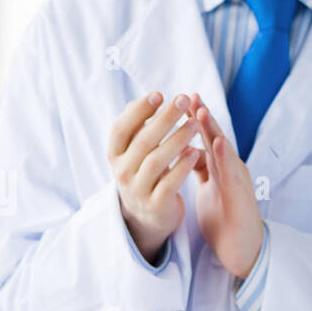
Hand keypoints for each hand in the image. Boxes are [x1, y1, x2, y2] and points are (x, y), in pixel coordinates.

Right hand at [108, 92, 198, 262]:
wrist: (148, 216)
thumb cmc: (145, 171)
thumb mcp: (136, 150)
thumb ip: (139, 126)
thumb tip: (146, 98)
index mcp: (115, 155)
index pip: (121, 129)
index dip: (138, 111)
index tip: (159, 94)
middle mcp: (122, 172)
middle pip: (143, 142)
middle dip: (164, 118)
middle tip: (184, 99)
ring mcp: (138, 190)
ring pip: (156, 161)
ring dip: (177, 140)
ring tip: (195, 124)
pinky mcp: (156, 205)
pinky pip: (169, 184)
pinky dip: (182, 167)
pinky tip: (195, 152)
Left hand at [188, 94, 264, 279]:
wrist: (244, 249)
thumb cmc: (227, 221)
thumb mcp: (210, 191)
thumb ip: (204, 171)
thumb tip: (191, 154)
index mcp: (221, 169)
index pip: (206, 140)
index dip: (195, 122)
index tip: (182, 102)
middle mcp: (231, 170)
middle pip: (215, 138)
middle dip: (203, 117)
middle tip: (190, 95)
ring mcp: (237, 181)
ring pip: (225, 151)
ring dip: (214, 130)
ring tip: (202, 110)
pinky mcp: (240, 195)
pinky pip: (232, 174)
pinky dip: (225, 156)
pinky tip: (218, 143)